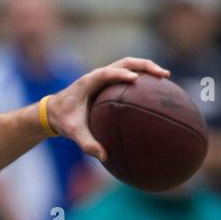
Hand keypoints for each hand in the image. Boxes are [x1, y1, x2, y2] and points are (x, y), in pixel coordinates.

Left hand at [47, 58, 169, 161]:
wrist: (55, 111)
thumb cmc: (64, 120)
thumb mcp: (73, 133)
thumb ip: (87, 144)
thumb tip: (104, 156)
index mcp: (88, 82)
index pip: (106, 74)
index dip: (120, 75)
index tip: (135, 79)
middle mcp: (98, 75)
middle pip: (125, 63)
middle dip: (144, 66)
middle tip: (162, 75)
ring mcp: (105, 76)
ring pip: (129, 65)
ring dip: (147, 68)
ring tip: (165, 77)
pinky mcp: (109, 81)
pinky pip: (128, 74)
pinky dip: (143, 76)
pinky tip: (156, 87)